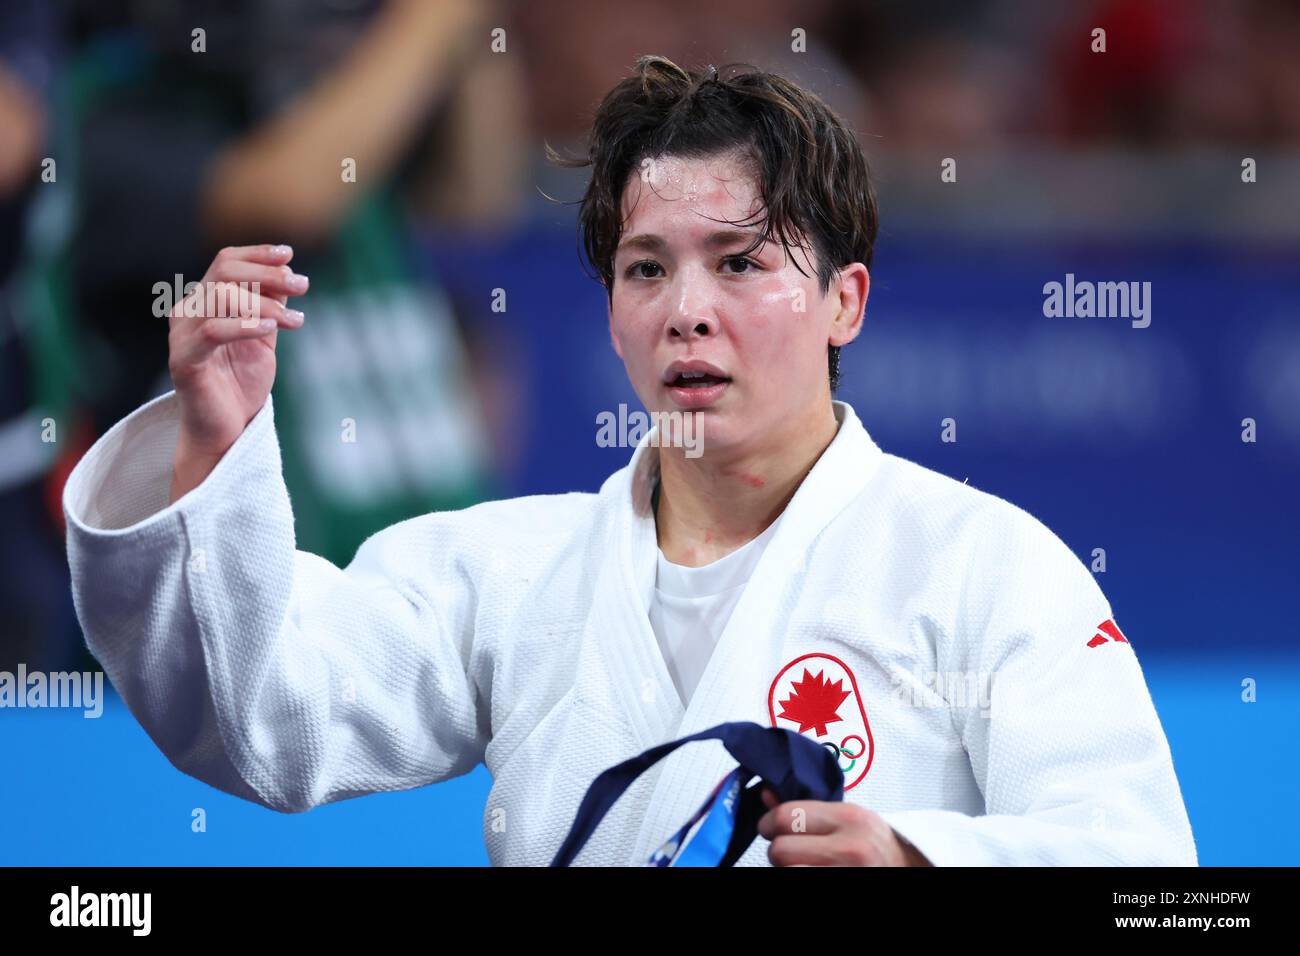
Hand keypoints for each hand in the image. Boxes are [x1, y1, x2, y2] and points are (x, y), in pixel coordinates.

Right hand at [167, 244, 307, 501]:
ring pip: (221, 296)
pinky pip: (213, 331)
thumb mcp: (265, 335)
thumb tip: (288, 272)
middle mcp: (188, 311)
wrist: (227, 427)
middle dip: (268, 274)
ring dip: (266, 304)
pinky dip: (245, 325)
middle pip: (224, 271)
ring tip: (295, 322)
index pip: (226, 261)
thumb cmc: (242, 381)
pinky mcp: (183, 360)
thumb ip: (271, 305)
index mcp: (205, 301)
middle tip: (303, 286)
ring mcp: (182, 335)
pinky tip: (272, 328)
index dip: (257, 254)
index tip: (289, 255)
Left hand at [756, 786, 932, 865]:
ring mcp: (846, 874)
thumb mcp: (847, 819)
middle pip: (780, 850)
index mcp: (850, 819)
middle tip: (788, 851)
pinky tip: (810, 871)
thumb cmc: (875, 846)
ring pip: (785, 871)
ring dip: (786, 868)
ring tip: (801, 863)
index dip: (768, 822)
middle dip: (778, 851)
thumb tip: (766, 795)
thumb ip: (807, 809)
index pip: (786, 816)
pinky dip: (795, 876)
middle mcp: (850, 848)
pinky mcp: (837, 890)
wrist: (908, 868)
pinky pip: (796, 882)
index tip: (770, 827)